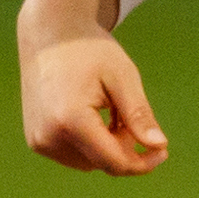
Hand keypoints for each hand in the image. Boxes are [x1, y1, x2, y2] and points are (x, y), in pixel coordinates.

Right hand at [17, 0, 168, 175]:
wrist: (50, 34)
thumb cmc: (89, 51)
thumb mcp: (122, 77)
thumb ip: (139, 114)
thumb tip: (159, 146)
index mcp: (70, 119)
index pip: (113, 161)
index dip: (142, 163)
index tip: (163, 151)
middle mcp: (48, 136)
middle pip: (101, 163)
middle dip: (124, 148)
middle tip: (132, 117)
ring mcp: (38, 140)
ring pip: (88, 162)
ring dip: (107, 147)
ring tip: (111, 111)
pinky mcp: (35, 140)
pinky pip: (72, 155)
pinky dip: (90, 144)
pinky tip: (94, 116)